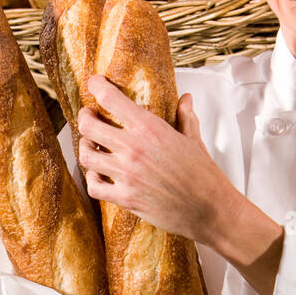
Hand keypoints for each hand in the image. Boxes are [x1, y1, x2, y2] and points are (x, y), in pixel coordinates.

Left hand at [77, 74, 234, 241]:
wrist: (210, 209)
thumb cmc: (204, 177)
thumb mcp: (194, 140)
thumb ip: (185, 117)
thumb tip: (185, 100)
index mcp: (150, 129)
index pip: (110, 98)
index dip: (96, 86)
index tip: (94, 84)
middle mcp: (134, 149)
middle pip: (89, 126)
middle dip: (85, 118)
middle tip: (88, 116)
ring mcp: (127, 175)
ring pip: (86, 156)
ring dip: (85, 148)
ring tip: (90, 146)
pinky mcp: (125, 198)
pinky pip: (94, 186)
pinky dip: (92, 180)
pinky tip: (98, 176)